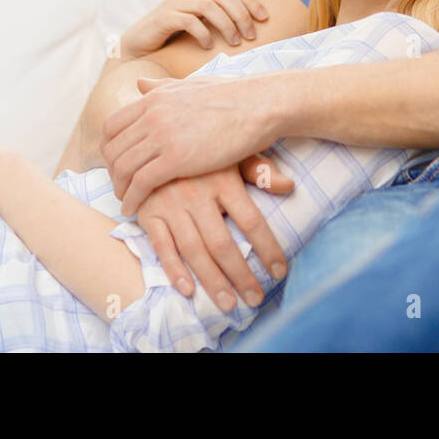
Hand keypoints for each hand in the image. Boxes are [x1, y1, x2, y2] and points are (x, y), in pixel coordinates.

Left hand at [102, 73, 283, 214]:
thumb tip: (140, 84)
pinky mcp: (176, 158)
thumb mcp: (191, 85)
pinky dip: (131, 198)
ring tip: (125, 200)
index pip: (112, 125)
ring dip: (119, 188)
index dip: (109, 148)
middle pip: (113, 148)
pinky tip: (134, 209)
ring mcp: (162, 136)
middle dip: (111, 171)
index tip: (116, 163)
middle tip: (119, 186)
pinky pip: (140, 183)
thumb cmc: (234, 96)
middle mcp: (152, 114)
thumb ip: (162, 87)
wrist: (260, 105)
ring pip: (123, 167)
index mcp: (154, 98)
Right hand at [118, 0, 268, 59]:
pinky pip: (188, 21)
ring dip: (226, 24)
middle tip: (251, 35)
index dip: (250, 0)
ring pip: (208, 5)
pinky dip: (203, 33)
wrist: (140, 45)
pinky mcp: (163, 18)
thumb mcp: (201, 13)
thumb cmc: (174, 31)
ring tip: (235, 42)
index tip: (264, 19)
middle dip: (241, 14)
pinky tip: (210, 46)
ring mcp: (173, 2)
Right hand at [136, 155, 294, 308]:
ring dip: (212, 281)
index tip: (280, 272)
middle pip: (222, 244)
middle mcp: (197, 194)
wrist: (154, 135)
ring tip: (228, 304)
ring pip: (194, 250)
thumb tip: (290, 187)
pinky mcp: (148, 212)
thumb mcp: (232, 152)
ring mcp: (170, 204)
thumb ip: (260, 170)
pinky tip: (188, 290)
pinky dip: (173, 270)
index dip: (268, 249)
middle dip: (241, 275)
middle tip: (255, 299)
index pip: (252, 221)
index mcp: (223, 179)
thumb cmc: (202, 149)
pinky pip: (161, 246)